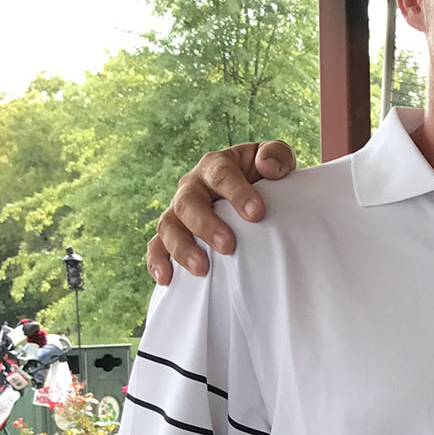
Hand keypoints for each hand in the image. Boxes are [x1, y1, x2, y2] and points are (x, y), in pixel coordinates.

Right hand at [147, 140, 296, 283]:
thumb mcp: (276, 160)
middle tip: (228, 246)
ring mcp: (179, 211)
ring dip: (182, 248)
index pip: (221, 174)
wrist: (254, 193)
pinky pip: (156, 246)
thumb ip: (276, 155)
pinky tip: (166, 279)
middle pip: (188, 203)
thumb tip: (267, 167)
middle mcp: (192, 186)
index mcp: (216, 165)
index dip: (237, 193)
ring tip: (202, 269)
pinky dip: (157, 261)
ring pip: (168, 226)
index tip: (257, 214)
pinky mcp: (172, 234)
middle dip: (206, 225)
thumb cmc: (265, 178)